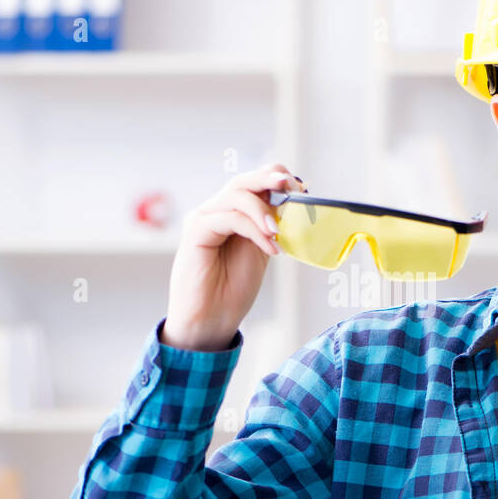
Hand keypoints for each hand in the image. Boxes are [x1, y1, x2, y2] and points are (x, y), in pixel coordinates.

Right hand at [163, 164, 305, 350]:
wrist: (210, 319)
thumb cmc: (233, 289)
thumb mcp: (261, 250)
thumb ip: (270, 226)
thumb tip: (294, 202)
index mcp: (233, 213)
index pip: (253, 182)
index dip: (276, 179)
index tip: (301, 190)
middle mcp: (216, 210)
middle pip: (243, 181)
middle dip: (270, 179)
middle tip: (292, 186)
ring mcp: (204, 218)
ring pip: (236, 195)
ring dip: (263, 210)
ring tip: (278, 232)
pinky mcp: (196, 231)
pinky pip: (228, 218)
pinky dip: (253, 230)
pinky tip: (269, 248)